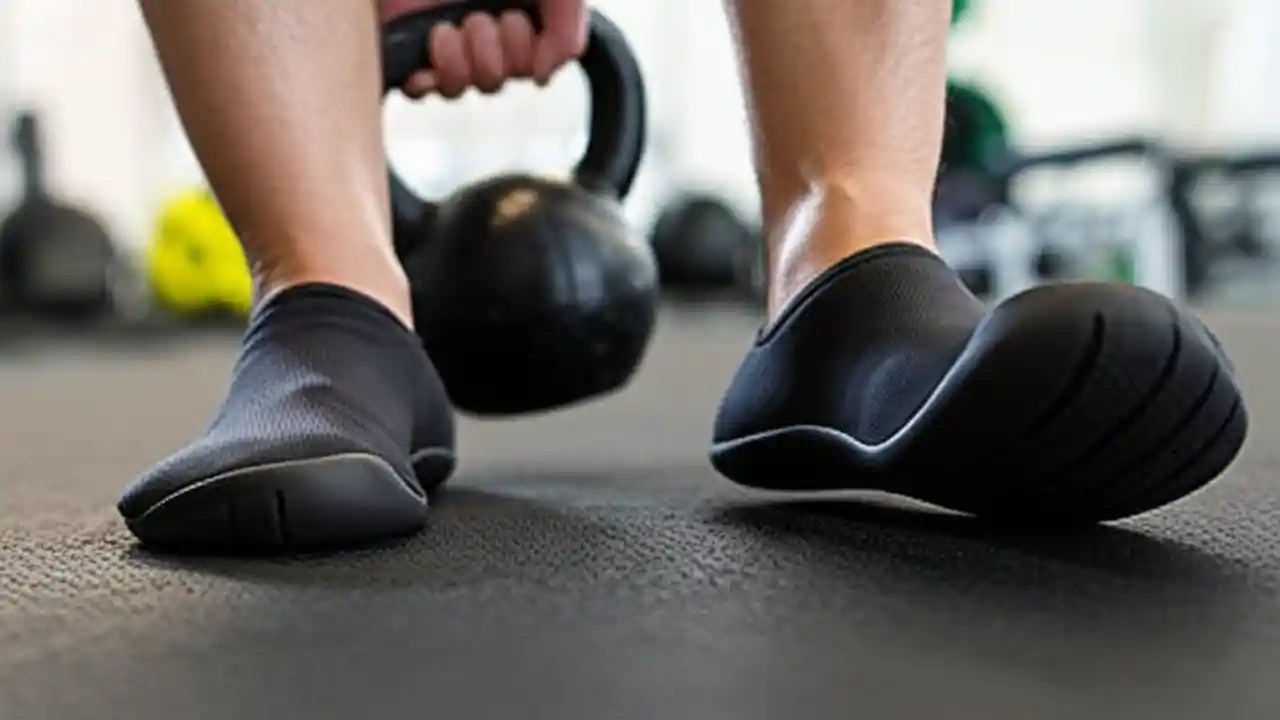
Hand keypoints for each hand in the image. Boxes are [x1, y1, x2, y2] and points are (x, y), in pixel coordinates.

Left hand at [378, 0, 587, 98]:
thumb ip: (566, 34)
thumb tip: (541, 78)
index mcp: (517, 12)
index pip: (527, 69)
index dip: (523, 56)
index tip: (516, 19)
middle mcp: (480, 25)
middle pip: (491, 82)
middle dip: (491, 57)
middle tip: (480, 17)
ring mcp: (442, 31)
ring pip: (455, 87)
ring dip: (459, 67)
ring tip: (450, 29)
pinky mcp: (406, 34)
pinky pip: (416, 85)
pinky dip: (424, 78)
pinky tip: (434, 41)